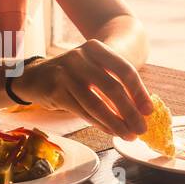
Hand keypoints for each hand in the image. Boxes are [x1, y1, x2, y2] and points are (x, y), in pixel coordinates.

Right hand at [14, 41, 154, 139]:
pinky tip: (111, 131)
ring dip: (115, 123)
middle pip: (112, 88)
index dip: (138, 92)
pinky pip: (83, 112)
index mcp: (95, 48)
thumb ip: (114, 82)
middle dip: (130, 112)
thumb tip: (140, 110)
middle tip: (142, 128)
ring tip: (129, 134)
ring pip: (96, 104)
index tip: (149, 110)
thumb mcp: (93, 68)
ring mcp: (66, 74)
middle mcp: (80, 58)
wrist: (35, 75)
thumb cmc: (73, 74)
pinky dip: (100, 124)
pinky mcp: (56, 91)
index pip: (123, 70)